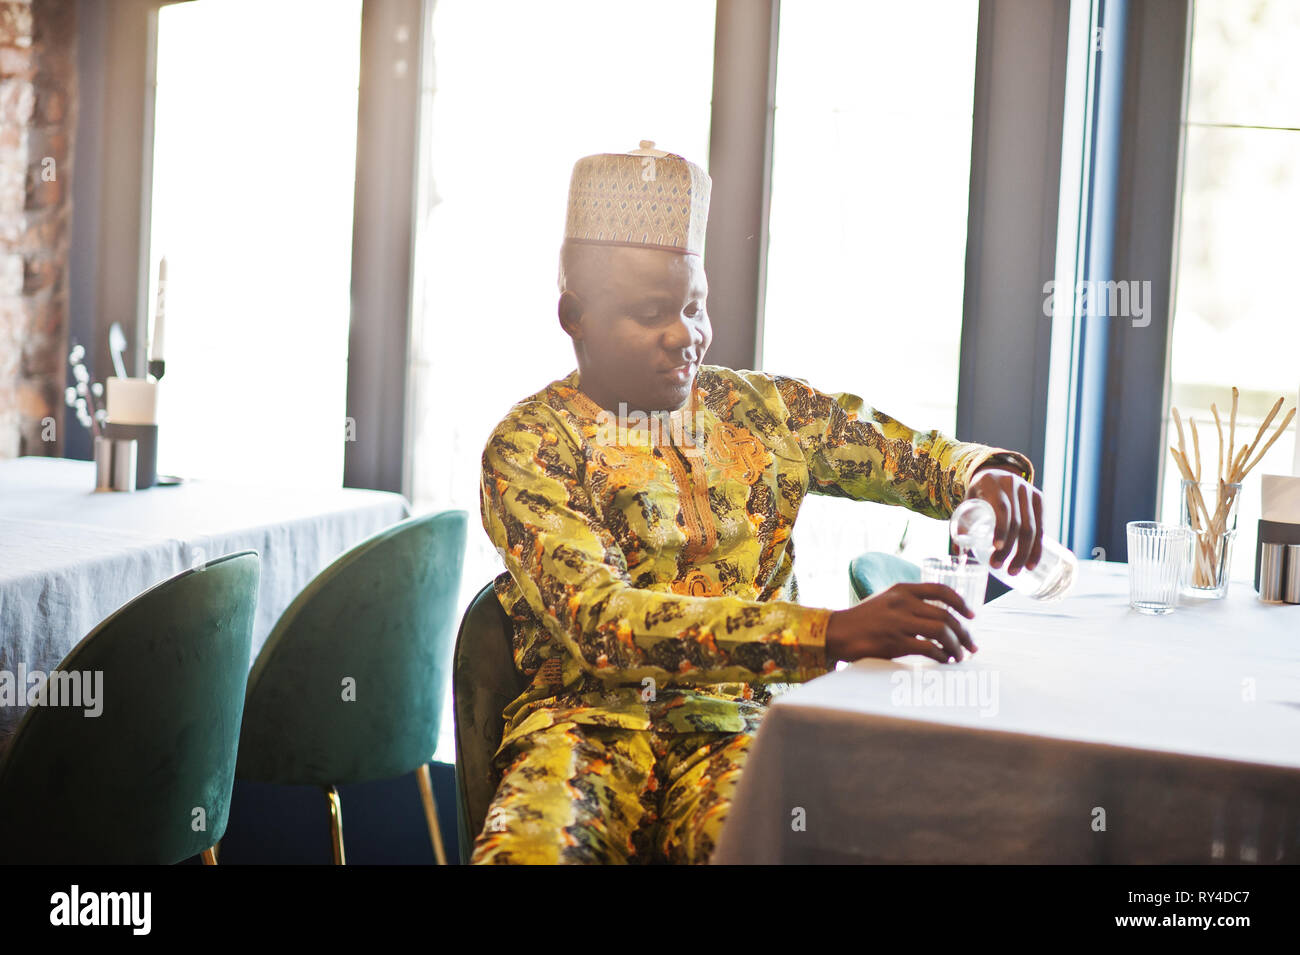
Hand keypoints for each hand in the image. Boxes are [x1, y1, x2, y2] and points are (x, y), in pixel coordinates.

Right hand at [825, 583, 976, 665]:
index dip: (961, 603)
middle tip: (971, 646)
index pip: (941, 590)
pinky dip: (941, 656)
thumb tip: (938, 619)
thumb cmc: (861, 620)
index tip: (972, 616)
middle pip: (946, 615)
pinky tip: (943, 661)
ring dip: (956, 646)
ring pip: (941, 631)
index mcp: (902, 589)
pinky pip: (928, 648)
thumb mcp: (885, 601)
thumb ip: (908, 603)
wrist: (836, 632)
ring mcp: (899, 622)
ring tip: (959, 656)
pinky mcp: (895, 642)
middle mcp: (902, 602)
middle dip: (964, 633)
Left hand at [965, 468, 1043, 574]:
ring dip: (1025, 553)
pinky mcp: (1039, 500)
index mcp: (993, 484)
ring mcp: (1029, 492)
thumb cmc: (979, 493)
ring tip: (1014, 571)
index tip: (996, 548)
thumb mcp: (968, 501)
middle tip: (998, 567)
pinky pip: (1041, 527)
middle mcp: (1013, 486)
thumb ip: (961, 523)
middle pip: (1018, 522)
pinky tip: (1031, 563)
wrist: (997, 474)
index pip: (1001, 509)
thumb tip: (958, 552)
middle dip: (1010, 548)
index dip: (1001, 529)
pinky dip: (1037, 547)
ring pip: (1032, 527)